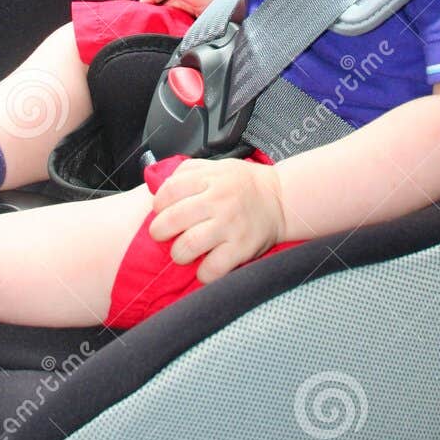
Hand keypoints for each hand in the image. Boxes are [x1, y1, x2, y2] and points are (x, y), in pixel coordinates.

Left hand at [147, 156, 286, 283]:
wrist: (281, 199)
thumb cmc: (244, 184)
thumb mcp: (217, 166)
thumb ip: (188, 171)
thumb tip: (158, 186)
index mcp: (211, 178)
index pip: (169, 191)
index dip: (158, 204)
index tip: (161, 211)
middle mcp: (220, 201)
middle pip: (173, 219)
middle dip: (160, 231)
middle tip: (163, 235)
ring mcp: (231, 226)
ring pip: (188, 245)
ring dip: (178, 253)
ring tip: (182, 252)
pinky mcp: (242, 248)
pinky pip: (212, 268)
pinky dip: (203, 273)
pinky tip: (203, 267)